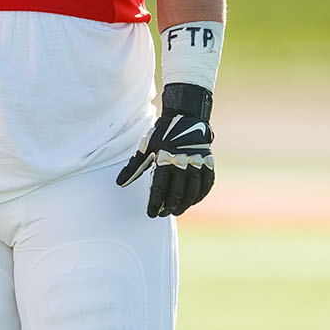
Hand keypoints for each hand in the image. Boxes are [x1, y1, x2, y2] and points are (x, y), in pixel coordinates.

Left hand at [117, 83, 214, 217]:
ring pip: (192, 192)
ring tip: (176, 211)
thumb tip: (120, 182)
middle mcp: (183, 164)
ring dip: (184, 205)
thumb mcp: (146, 147)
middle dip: (168, 207)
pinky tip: (192, 201)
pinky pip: (206, 184)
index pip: (160, 189)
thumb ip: (134, 167)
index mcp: (165, 160)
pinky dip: (200, 195)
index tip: (151, 213)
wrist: (186, 116)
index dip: (155, 204)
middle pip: (176, 194)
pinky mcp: (208, 162)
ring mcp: (198, 163)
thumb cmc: (163, 132)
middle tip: (163, 213)